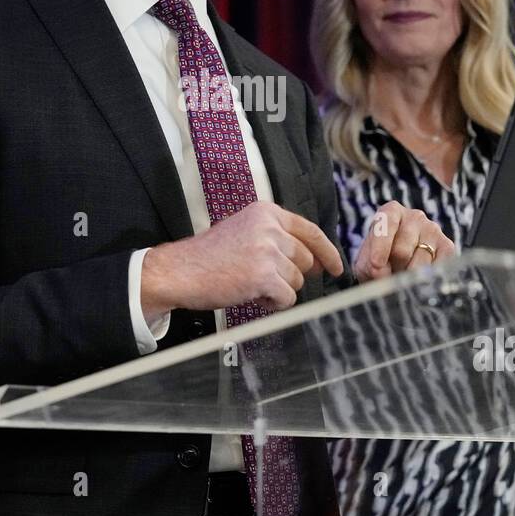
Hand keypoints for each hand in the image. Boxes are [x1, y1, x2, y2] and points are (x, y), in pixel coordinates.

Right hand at [140, 202, 344, 321]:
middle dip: (292, 276)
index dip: (327, 252)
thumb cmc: (208, 257)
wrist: (179, 270)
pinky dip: (272, 303)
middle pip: (306, 260)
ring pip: (297, 281)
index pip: (310, 231)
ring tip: (249, 284)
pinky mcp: (263, 275)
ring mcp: (267, 250)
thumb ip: (275, 237)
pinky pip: (287, 297)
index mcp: (266, 212)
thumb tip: (313, 259)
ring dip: (278, 290)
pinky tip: (250, 295)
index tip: (335, 267)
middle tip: (265, 281)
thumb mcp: (244, 231)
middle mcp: (270, 227)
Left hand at [353, 200, 454, 282]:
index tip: (376, 264)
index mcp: (390, 212)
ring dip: (408, 277)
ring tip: (403, 275)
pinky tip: (419, 279)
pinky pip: (437, 268)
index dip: (381, 245)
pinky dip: (426, 280)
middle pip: (402, 249)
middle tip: (389, 275)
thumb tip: (383, 275)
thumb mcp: (366, 261)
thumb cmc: (379, 259)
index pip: (387, 224)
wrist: (397, 266)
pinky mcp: (447, 247)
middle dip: (393, 268)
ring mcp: (433, 230)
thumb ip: (370, 266)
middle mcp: (414, 216)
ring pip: (420, 263)